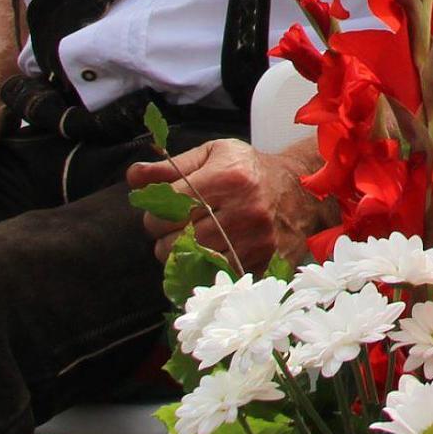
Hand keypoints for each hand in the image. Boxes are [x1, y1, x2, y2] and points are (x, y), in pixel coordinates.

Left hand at [129, 139, 328, 269]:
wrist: (299, 189)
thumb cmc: (248, 169)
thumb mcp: (213, 155)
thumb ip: (170, 166)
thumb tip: (133, 175)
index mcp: (229, 176)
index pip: (167, 206)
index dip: (155, 211)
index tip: (162, 209)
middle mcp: (245, 209)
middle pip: (174, 239)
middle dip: (164, 236)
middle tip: (175, 227)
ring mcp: (256, 240)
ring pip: (191, 263)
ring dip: (181, 256)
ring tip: (190, 240)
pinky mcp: (263, 263)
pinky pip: (214, 278)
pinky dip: (204, 270)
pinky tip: (208, 255)